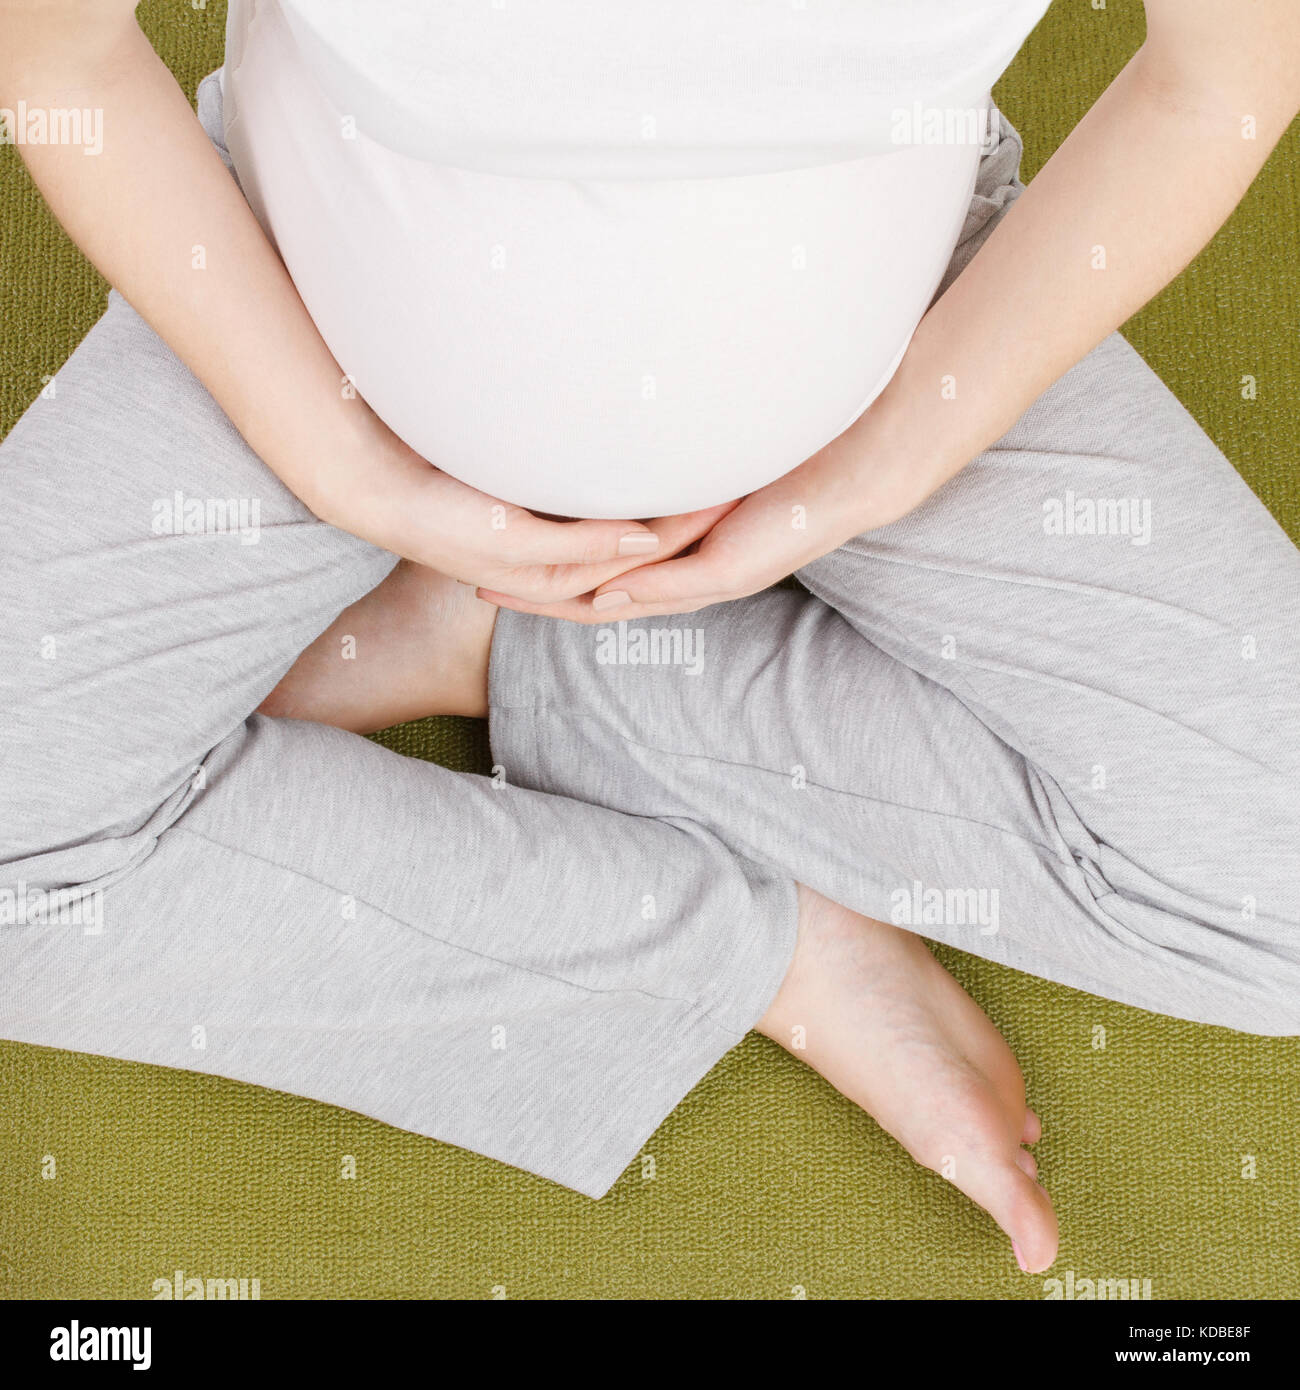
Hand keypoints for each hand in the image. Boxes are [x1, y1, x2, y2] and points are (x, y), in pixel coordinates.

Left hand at [309, 429, 736, 604]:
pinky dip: (615, 544)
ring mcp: (529, 569)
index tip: (725, 508)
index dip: (680, 534)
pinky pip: (574, 552)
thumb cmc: (438, 470)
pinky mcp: (509, 550)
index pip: (628, 551)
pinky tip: (654, 531)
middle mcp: (545, 574)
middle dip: (689, 546)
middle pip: (636, 568)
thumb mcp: (510, 472)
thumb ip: (559, 479)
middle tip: (741, 525)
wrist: (373, 481)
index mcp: (548, 556)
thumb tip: (600, 453)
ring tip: (714, 526)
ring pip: (613, 569)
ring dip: (666, 550)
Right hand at [477, 424, 918, 621]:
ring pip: (624, 602)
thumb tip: (620, 417)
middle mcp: (689, 576)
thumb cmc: (788, 446)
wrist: (861, 456)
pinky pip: (676, 583)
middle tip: (475, 583)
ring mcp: (711, 577)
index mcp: (680, 553)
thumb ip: (664, 451)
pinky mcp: (736, 566)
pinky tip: (591, 587)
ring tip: (508, 592)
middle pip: (595, 598)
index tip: (489, 554)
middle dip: (534, 594)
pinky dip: (632, 588)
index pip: (596, 569)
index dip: (542, 568)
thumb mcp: (709, 450)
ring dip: (565, 600)